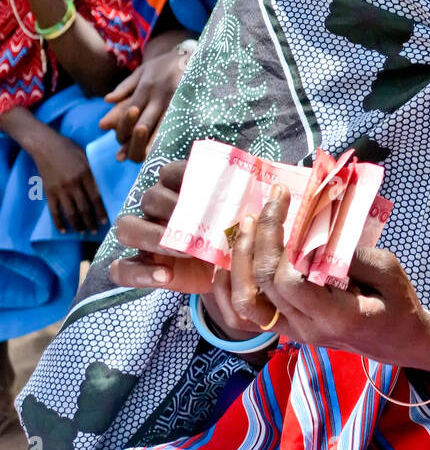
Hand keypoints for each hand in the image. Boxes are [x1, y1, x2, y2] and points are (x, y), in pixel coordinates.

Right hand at [33, 128, 107, 232]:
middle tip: (95, 231)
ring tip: (83, 232)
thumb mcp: (86, 156)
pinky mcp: (49, 192)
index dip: (101, 211)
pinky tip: (64, 231)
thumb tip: (108, 185)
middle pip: (84, 208)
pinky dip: (59, 223)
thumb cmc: (69, 149)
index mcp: (85, 174)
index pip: (96, 198)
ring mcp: (60, 189)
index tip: (106, 221)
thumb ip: (95, 171)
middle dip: (91, 222)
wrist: (45, 145)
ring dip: (78, 225)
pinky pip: (54, 211)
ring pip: (70, 212)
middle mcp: (73, 184)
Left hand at [99, 48, 184, 162]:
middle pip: (144, 122)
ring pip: (162, 124)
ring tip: (147, 157)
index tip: (119, 146)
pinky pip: (179, 120)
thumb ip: (125, 87)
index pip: (130, 112)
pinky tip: (171, 146)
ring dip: (154, 141)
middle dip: (135, 140)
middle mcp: (158, 94)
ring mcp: (175, 98)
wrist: (191, 52)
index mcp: (145, 87)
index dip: (123, 130)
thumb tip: (107, 100)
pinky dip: (174, 134)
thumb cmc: (164, 65)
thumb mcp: (142, 70)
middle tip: (128, 157)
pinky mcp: (189, 101)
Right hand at [110, 158, 271, 357]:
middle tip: (198, 225)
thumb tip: (288, 179)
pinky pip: (121, 268)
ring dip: (151, 237)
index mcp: (182, 189)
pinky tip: (165, 277)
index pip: (170, 172)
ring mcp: (145, 237)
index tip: (208, 188)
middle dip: (171, 208)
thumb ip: (260, 197)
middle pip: (149, 197)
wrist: (230, 273)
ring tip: (182, 253)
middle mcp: (158, 209)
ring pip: (127, 227)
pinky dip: (139, 273)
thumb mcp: (250, 216)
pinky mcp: (141, 266)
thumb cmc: (239, 235)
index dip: (183, 175)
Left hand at [224, 186, 429, 370]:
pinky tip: (232, 259)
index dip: (281, 245)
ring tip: (246, 227)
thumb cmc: (398, 304)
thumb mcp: (388, 271)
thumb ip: (350, 253)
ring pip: (245, 304)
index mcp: (335, 317)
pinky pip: (245, 315)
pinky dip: (231, 287)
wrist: (399, 341)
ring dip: (239, 262)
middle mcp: (306, 328)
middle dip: (259, 238)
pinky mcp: (286, 328)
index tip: (290, 208)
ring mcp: (292, 332)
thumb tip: (314, 230)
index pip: (290, 283)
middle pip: (263, 286)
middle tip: (269, 203)